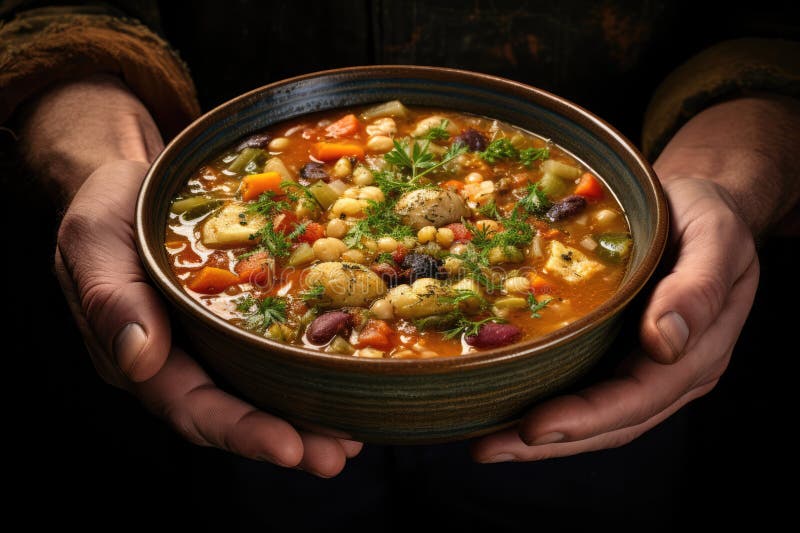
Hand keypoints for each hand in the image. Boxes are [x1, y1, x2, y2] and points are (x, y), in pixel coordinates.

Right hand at [26, 76, 360, 475]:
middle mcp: (178, 358)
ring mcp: (210, 340)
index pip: (190, 406)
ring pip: (259, 389)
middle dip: (286, 438)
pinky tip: (344, 381)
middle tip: (337, 455)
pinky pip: (273, 350)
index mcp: (137, 353)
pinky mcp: (238, 317)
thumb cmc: (107, 206)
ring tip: (352, 436)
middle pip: (232, 412)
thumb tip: (140, 361)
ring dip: (305, 417)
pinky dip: (308, 370)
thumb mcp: (94, 239)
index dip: (240, 431)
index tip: (290, 448)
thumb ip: (111, 299)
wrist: (133, 178)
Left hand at [469, 94, 799, 462]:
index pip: (637, 399)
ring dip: (541, 437)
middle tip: (485, 448)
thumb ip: (697, 290)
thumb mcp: (715, 239)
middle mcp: (672, 370)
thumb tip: (665, 343)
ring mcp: (646, 366)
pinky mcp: (622, 352)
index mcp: (698, 351)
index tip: (533, 426)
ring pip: (595, 417)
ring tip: (487, 443)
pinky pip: (586, 387)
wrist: (704, 202)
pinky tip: (509, 407)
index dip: (585, 418)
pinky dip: (549, 404)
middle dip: (548, 442)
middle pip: (610, 423)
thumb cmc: (708, 215)